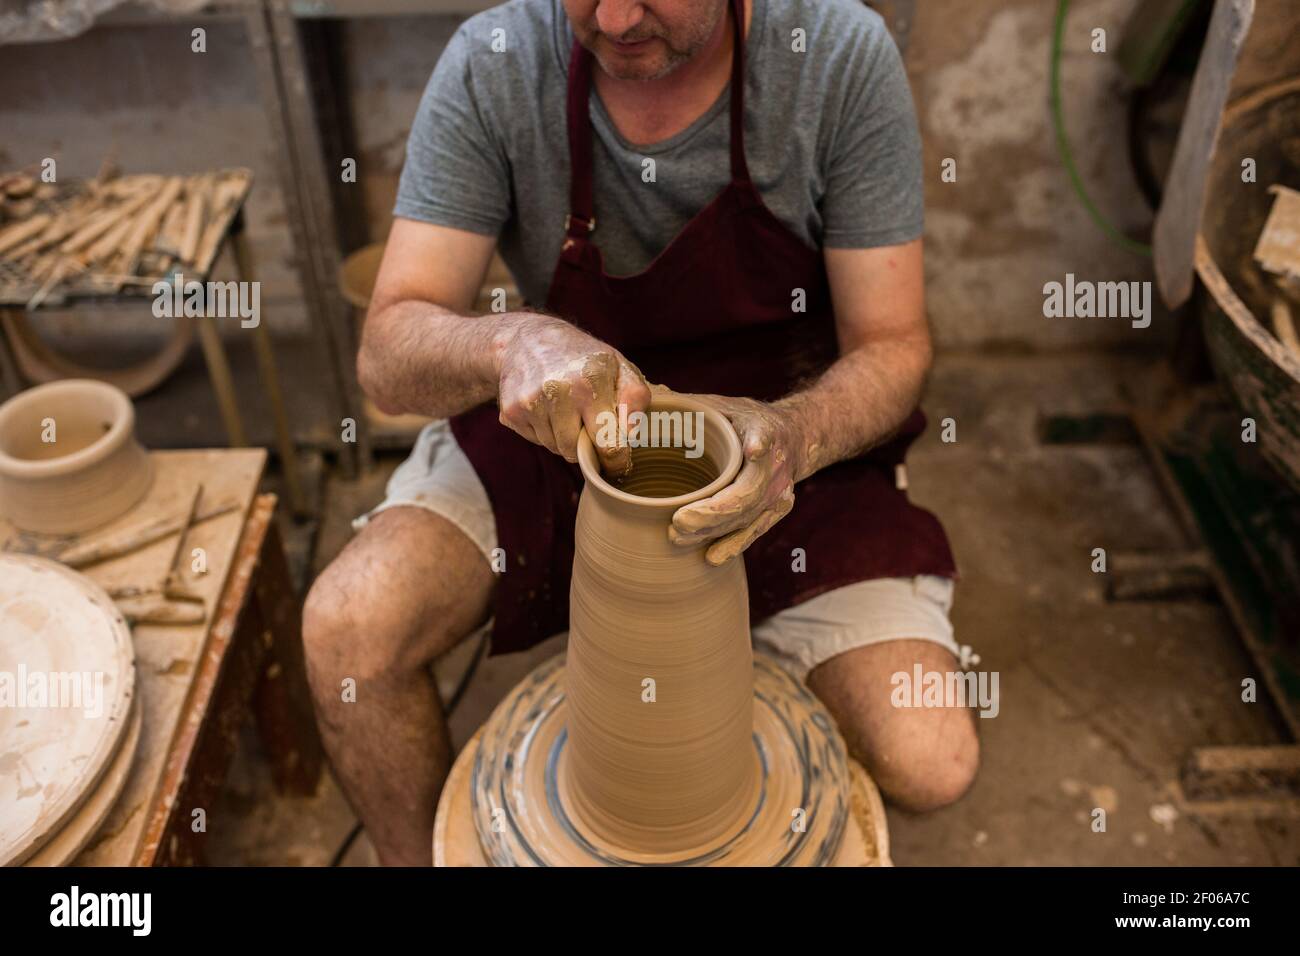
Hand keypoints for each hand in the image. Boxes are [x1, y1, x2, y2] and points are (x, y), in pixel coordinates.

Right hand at [495, 314, 649, 474]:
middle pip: (577, 452)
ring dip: (564, 438)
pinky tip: (546, 408)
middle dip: (585, 446)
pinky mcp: (511, 412)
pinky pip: (537, 441)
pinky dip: (544, 432)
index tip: (617, 463)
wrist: (527, 339)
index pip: (608, 443)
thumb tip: (631, 434)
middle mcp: (559, 391)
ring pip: (556, 448)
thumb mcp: (618, 366)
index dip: (615, 460)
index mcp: (590, 381)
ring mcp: (531, 403)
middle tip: (588, 423)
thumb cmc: (582, 358)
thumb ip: (635, 398)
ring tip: (565, 410)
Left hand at [666, 391, 805, 565]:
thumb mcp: (721, 404)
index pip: (763, 437)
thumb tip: (640, 396)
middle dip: (714, 511)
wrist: (795, 437)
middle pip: (748, 493)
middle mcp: (776, 464)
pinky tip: (710, 558)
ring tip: (677, 538)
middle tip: (678, 522)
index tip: (753, 449)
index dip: (759, 445)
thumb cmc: (744, 420)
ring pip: (747, 517)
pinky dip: (733, 545)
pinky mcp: (776, 511)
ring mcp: (779, 491)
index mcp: (763, 430)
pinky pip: (754, 532)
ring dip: (713, 531)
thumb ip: (685, 404)